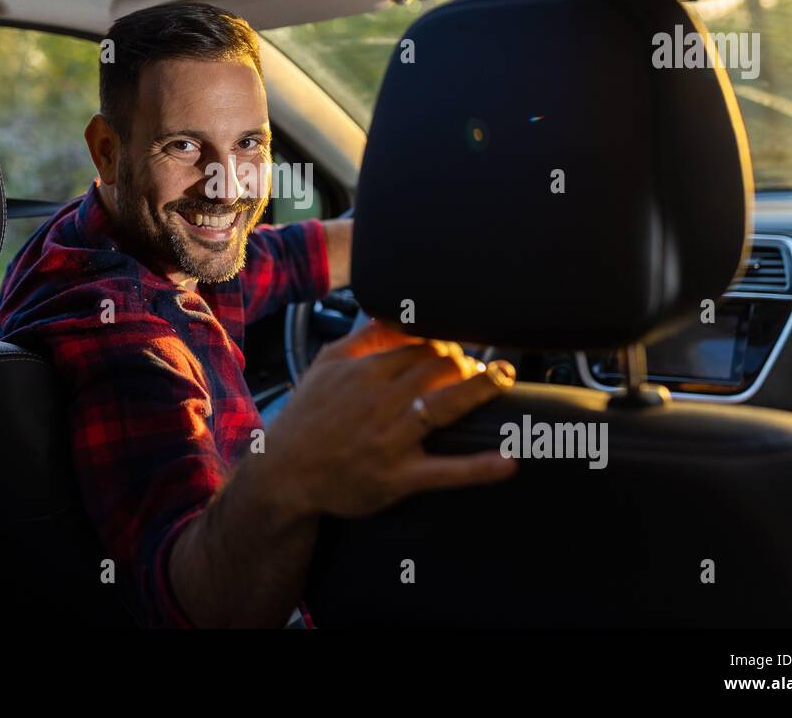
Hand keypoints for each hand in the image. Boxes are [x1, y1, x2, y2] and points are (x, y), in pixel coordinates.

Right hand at [263, 320, 516, 519]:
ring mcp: (390, 440)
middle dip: (467, 363)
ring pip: (445, 405)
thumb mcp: (325, 366)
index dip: (446, 345)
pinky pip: (444, 471)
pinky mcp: (397, 478)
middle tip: (484, 369)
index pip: (419, 346)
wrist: (283, 473)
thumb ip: (362, 337)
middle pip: (438, 369)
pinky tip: (508, 461)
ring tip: (505, 379)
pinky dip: (478, 468)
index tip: (458, 351)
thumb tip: (394, 314)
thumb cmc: (306, 418)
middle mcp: (379, 402)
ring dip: (482, 389)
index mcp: (363, 372)